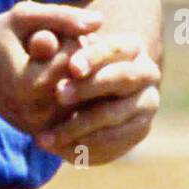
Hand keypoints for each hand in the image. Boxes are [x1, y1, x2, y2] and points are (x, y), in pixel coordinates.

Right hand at [0, 0, 104, 135]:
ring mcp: (43, 127)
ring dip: (79, 77)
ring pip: (83, 98)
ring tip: (58, 62)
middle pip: (83, 80)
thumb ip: (61, 17)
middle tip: (62, 46)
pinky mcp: (46, 134)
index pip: (76, 57)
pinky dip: (73, 92)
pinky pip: (74, 111)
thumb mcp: (22, 18)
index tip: (57, 32)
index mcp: (31, 85)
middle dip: (79, 59)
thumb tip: (100, 21)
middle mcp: (39, 113)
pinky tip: (58, 79)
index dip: (73, 39)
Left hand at [33, 46, 161, 164]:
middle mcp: (146, 73)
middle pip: (121, 79)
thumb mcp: (57, 50)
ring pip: (114, 115)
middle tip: (58, 95)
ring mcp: (146, 103)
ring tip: (46, 134)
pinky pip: (114, 141)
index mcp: (131, 46)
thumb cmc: (69, 64)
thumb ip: (48, 43)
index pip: (115, 48)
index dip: (94, 57)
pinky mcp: (139, 130)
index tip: (72, 67)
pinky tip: (57, 147)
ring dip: (78, 125)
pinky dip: (83, 146)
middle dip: (88, 88)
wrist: (88, 95)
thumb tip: (41, 41)